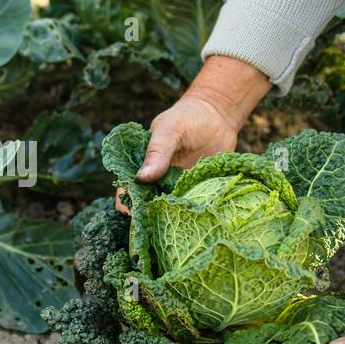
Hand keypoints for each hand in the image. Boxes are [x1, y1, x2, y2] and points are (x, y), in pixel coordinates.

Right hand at [116, 56, 269, 213]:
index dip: (128, 207)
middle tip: (158, 227)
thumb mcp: (170, 130)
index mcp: (141, 167)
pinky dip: (193, 214)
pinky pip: (192, 206)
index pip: (127, 193)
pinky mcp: (196, 191)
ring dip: (172, 219)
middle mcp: (156, 182)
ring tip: (178, 225)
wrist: (218, 116)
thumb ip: (157, 152)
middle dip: (150, 219)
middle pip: (147, 207)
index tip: (136, 217)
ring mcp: (176, 188)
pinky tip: (198, 218)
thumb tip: (141, 178)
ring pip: (169, 211)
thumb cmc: (187, 118)